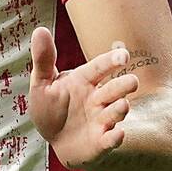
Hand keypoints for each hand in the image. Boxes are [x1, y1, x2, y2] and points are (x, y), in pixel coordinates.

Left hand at [29, 27, 137, 169]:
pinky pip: (111, 139)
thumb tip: (40, 29)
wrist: (56, 140)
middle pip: (115, 89)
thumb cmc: (51, 108)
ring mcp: (102, 120)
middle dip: (124, 86)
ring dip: (120, 109)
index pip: (100, 67)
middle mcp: (98, 99)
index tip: (124, 55)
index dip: (111, 61)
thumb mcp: (42, 83)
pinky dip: (115, 137)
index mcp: (85, 81)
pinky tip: (117, 133)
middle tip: (131, 81)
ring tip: (122, 105)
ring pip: (116, 112)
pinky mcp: (101, 141)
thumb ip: (44, 59)